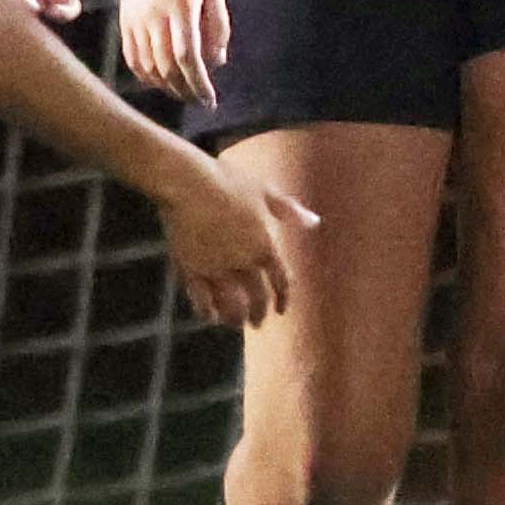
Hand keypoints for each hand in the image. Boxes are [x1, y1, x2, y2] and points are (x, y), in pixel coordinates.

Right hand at [115, 0, 225, 103]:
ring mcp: (136, 19)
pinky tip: (160, 80)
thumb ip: (218, 26)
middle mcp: (154, 18)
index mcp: (181, 9)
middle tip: (200, 101)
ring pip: (148, 67)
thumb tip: (217, 62)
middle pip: (167, 69)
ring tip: (183, 91)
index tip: (210, 101)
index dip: (199, 85)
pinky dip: (146, 74)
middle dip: (185, 91)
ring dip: (166, 86)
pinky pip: (132, 56)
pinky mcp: (125, 18)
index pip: (189, 60)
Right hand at [161, 170, 317, 327]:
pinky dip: (206, 310)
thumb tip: (315, 222)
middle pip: (256, 298)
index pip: (281, 280)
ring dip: (234, 317)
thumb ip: (290, 211)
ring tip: (234, 323)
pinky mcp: (191, 269)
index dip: (283, 298)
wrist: (189, 183)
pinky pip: (200, 299)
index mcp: (265, 246)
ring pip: (230, 304)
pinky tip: (208, 315)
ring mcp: (216, 269)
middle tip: (256, 323)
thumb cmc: (229, 181)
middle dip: (258, 313)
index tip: (282, 310)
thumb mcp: (265, 192)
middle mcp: (244, 263)